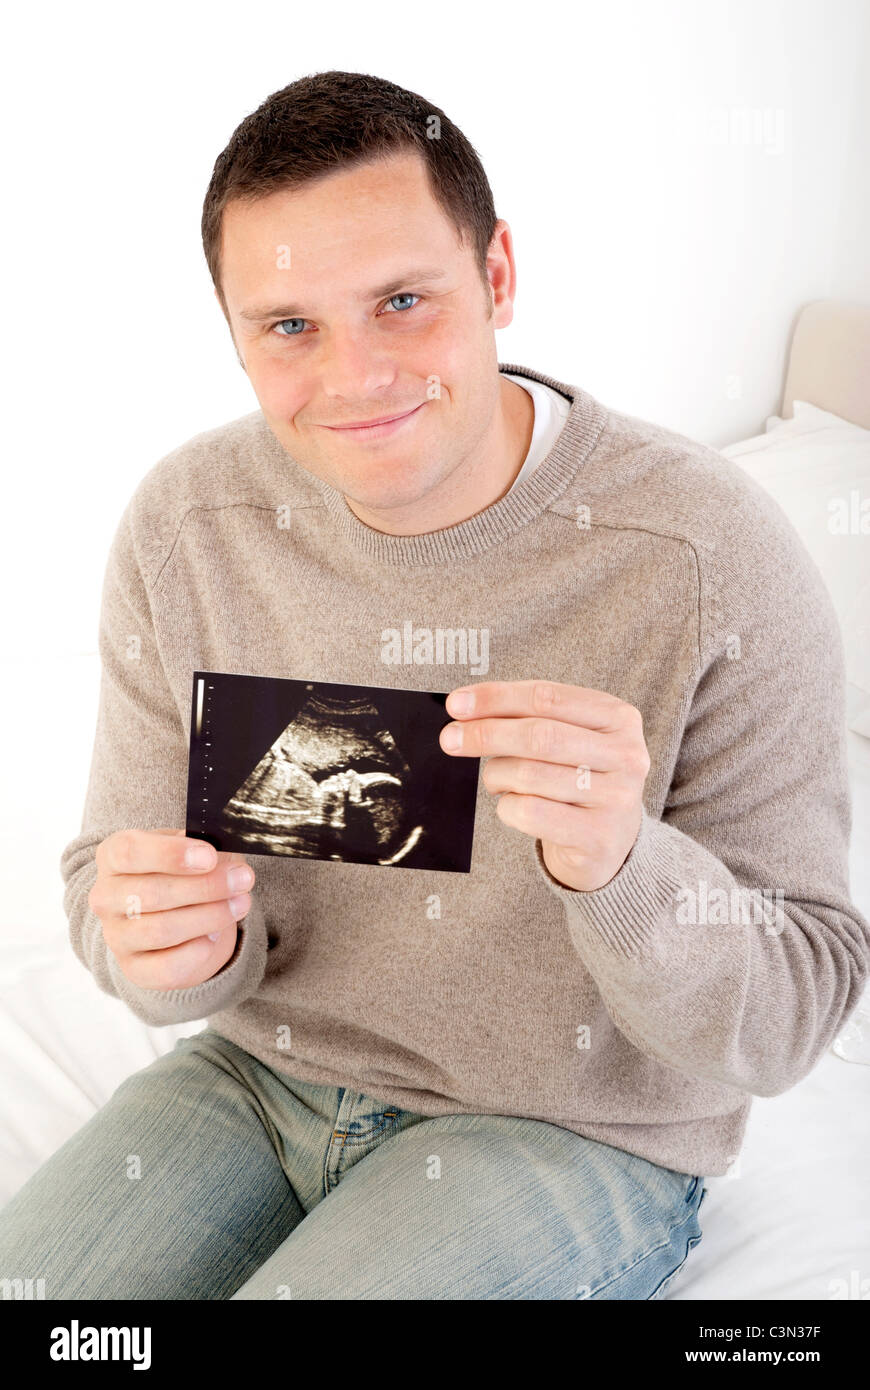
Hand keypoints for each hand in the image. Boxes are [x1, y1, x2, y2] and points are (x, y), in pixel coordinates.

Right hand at [88, 828, 255, 989]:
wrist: (173, 913)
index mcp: (113, 856)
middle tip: (242, 879)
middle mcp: (106, 897)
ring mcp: (116, 936)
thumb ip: (204, 850)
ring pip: (160, 930)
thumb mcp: (188, 849)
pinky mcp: (134, 968)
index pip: (129, 852)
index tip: (210, 856)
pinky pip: (165, 968)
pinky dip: (197, 952)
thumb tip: (229, 862)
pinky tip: (217, 935)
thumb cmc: (180, 872)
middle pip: (150, 893)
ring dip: (209, 916)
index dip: (170, 854)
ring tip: (240, 903)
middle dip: (205, 886)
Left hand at [440, 681, 649, 891]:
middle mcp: (626, 755)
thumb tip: (464, 708)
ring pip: (529, 775)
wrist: (609, 844)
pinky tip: (514, 806)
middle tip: (450, 739)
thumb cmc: (578, 781)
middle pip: (538, 734)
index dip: (496, 697)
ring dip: (496, 776)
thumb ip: (527, 718)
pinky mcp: (597, 836)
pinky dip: (507, 807)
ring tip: (496, 780)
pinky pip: (530, 812)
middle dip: (485, 734)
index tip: (457, 704)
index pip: (546, 697)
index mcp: (618, 717)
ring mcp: (615, 798)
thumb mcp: (569, 739)